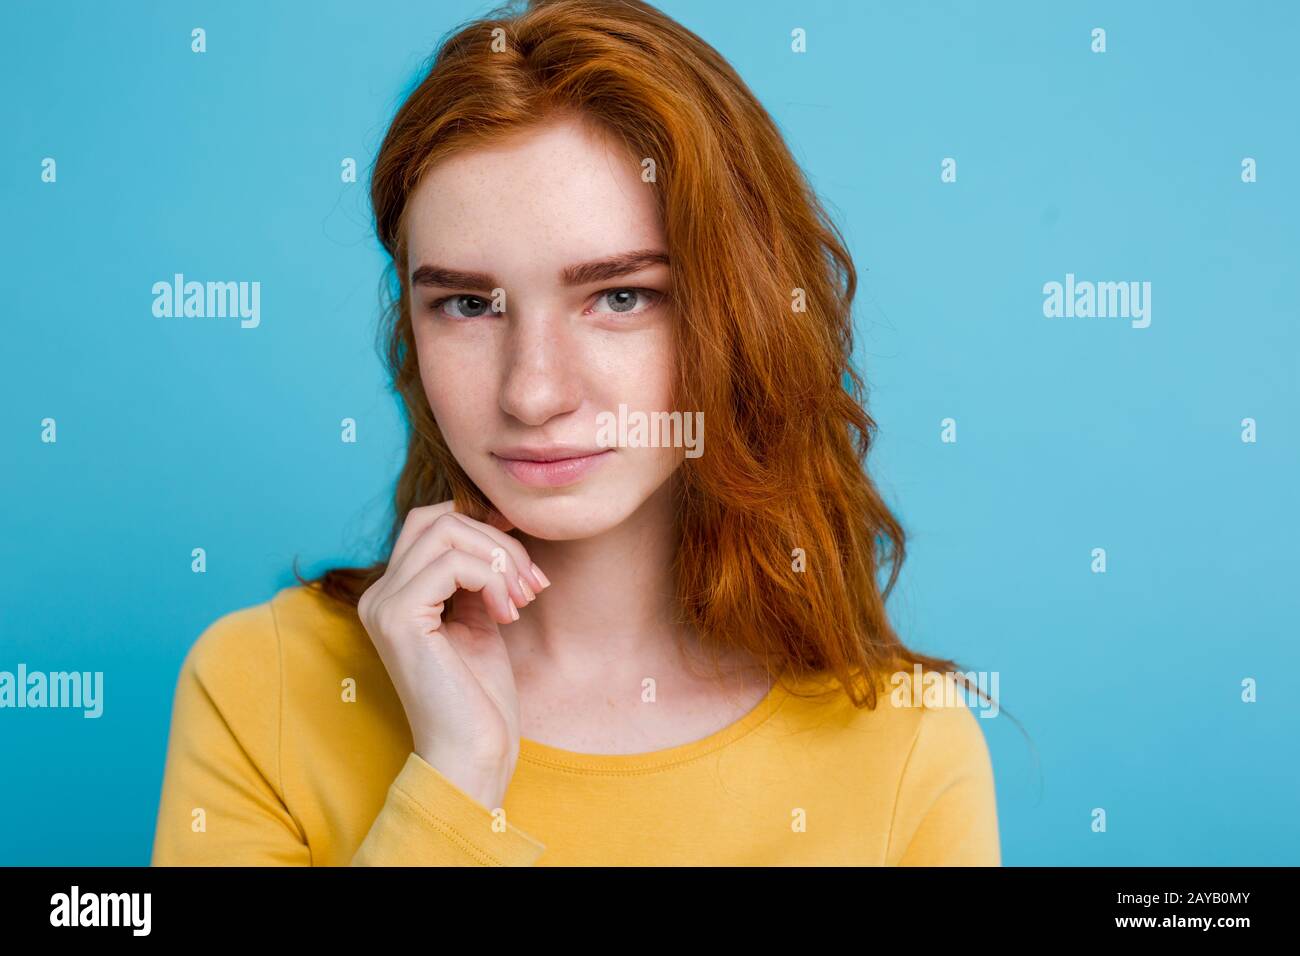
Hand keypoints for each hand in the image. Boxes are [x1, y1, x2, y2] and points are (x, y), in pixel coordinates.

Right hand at [357, 501, 548, 809]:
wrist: (472, 754)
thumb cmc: (480, 697)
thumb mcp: (480, 618)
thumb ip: (476, 575)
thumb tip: (496, 521)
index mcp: (396, 593)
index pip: (432, 522)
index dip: (483, 526)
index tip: (523, 558)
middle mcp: (378, 594)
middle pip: (437, 518)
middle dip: (497, 540)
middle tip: (531, 584)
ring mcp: (383, 604)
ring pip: (445, 531)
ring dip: (500, 559)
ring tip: (523, 599)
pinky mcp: (398, 618)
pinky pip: (452, 563)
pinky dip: (491, 578)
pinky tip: (506, 615)